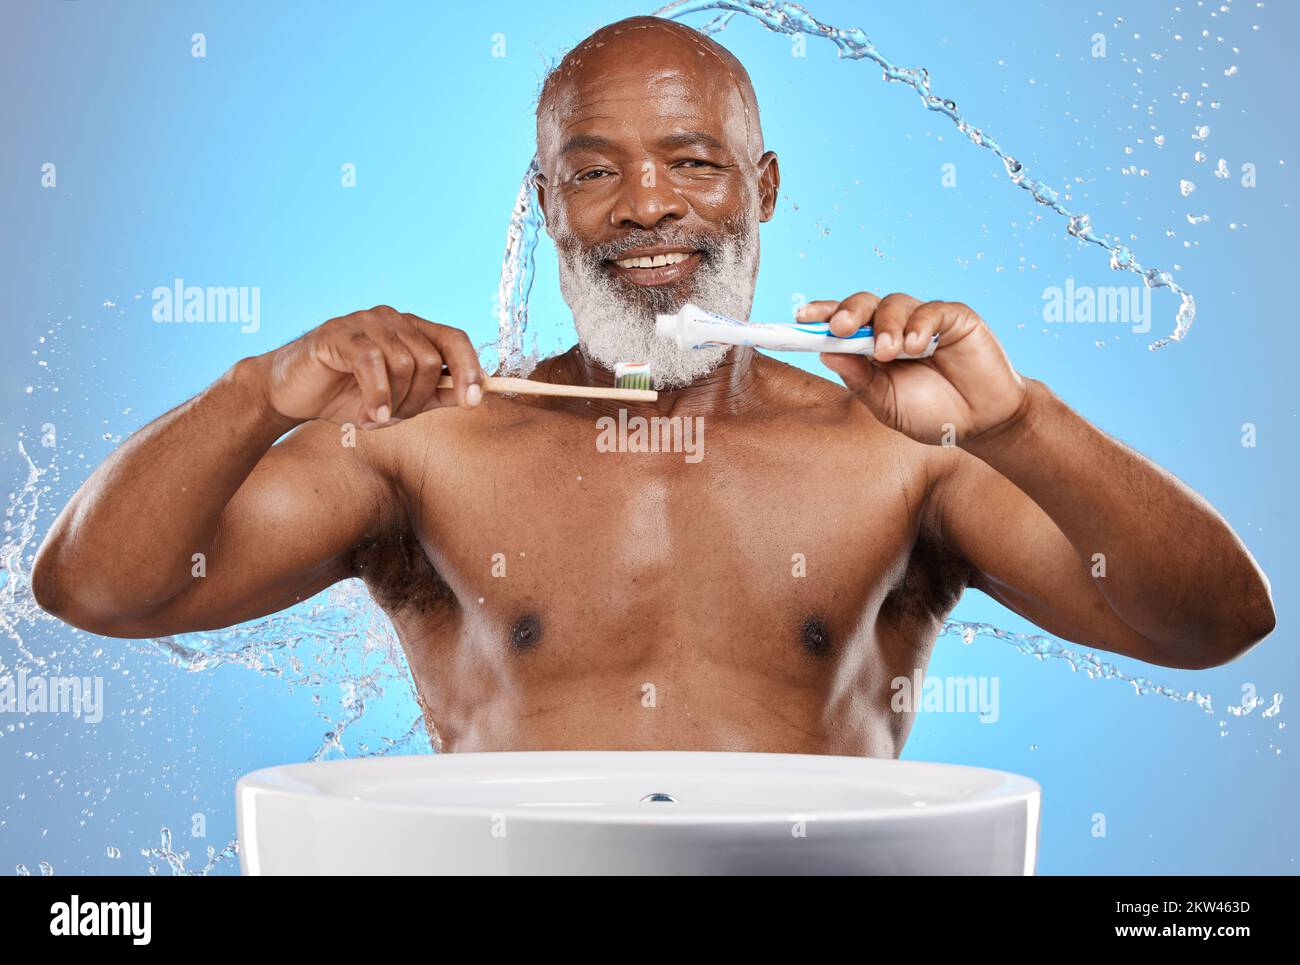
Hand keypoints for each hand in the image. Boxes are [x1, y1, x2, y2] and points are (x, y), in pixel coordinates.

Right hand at [255, 306, 483, 428]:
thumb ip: (434, 396)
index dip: (470, 369)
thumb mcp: (399, 402)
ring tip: (373, 416)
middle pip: (431, 359)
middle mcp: (394, 320)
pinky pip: (373, 363)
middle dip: (418, 399)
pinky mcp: (340, 333)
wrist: (294, 395)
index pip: (454, 339)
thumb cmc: (347, 396)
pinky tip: (369, 415)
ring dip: (394, 402)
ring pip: (405, 363)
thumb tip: (473, 397)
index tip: (474, 401)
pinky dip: (376, 395)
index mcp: (412, 331)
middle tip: (394, 418)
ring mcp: (366, 322)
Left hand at [800, 292, 1027, 444]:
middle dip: (848, 312)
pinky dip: (920, 325)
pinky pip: (931, 310)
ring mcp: (923, 320)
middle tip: (841, 329)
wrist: (981, 423)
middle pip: (863, 303)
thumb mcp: (887, 404)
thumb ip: (860, 380)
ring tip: (889, 352)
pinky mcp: (955, 318)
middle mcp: (893, 327)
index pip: (841, 322)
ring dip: (886, 326)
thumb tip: (826, 354)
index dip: (821, 314)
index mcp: (869, 347)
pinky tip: (917, 346)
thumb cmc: (931, 414)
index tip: (800, 317)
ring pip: (894, 304)